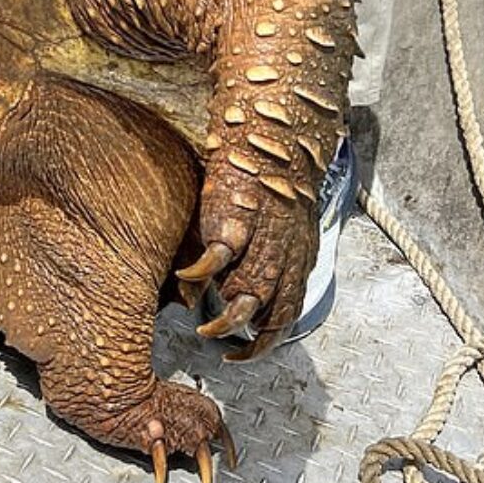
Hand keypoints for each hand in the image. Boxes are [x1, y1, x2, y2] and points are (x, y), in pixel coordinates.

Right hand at [178, 152, 318, 358]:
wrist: (274, 130)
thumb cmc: (273, 171)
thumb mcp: (283, 219)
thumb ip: (267, 250)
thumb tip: (244, 275)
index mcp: (298, 253)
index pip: (289, 310)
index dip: (270, 338)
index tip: (249, 352)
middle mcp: (285, 251)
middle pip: (274, 312)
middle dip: (251, 340)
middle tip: (227, 353)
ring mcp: (261, 236)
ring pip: (249, 294)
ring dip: (226, 318)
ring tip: (204, 328)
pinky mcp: (235, 215)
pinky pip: (219, 255)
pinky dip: (202, 272)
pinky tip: (185, 277)